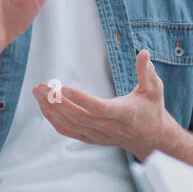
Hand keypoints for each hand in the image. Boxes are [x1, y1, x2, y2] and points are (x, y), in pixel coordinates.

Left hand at [31, 49, 173, 160]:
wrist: (151, 139)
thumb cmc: (151, 110)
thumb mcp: (154, 89)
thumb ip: (147, 72)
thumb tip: (143, 52)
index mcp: (122, 114)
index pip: (99, 108)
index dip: (80, 99)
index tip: (63, 87)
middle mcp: (108, 127)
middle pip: (77, 117)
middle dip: (56, 102)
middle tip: (41, 87)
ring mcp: (97, 134)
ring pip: (69, 125)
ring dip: (50, 109)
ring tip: (38, 93)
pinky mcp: (90, 138)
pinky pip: (68, 131)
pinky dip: (53, 119)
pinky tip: (44, 105)